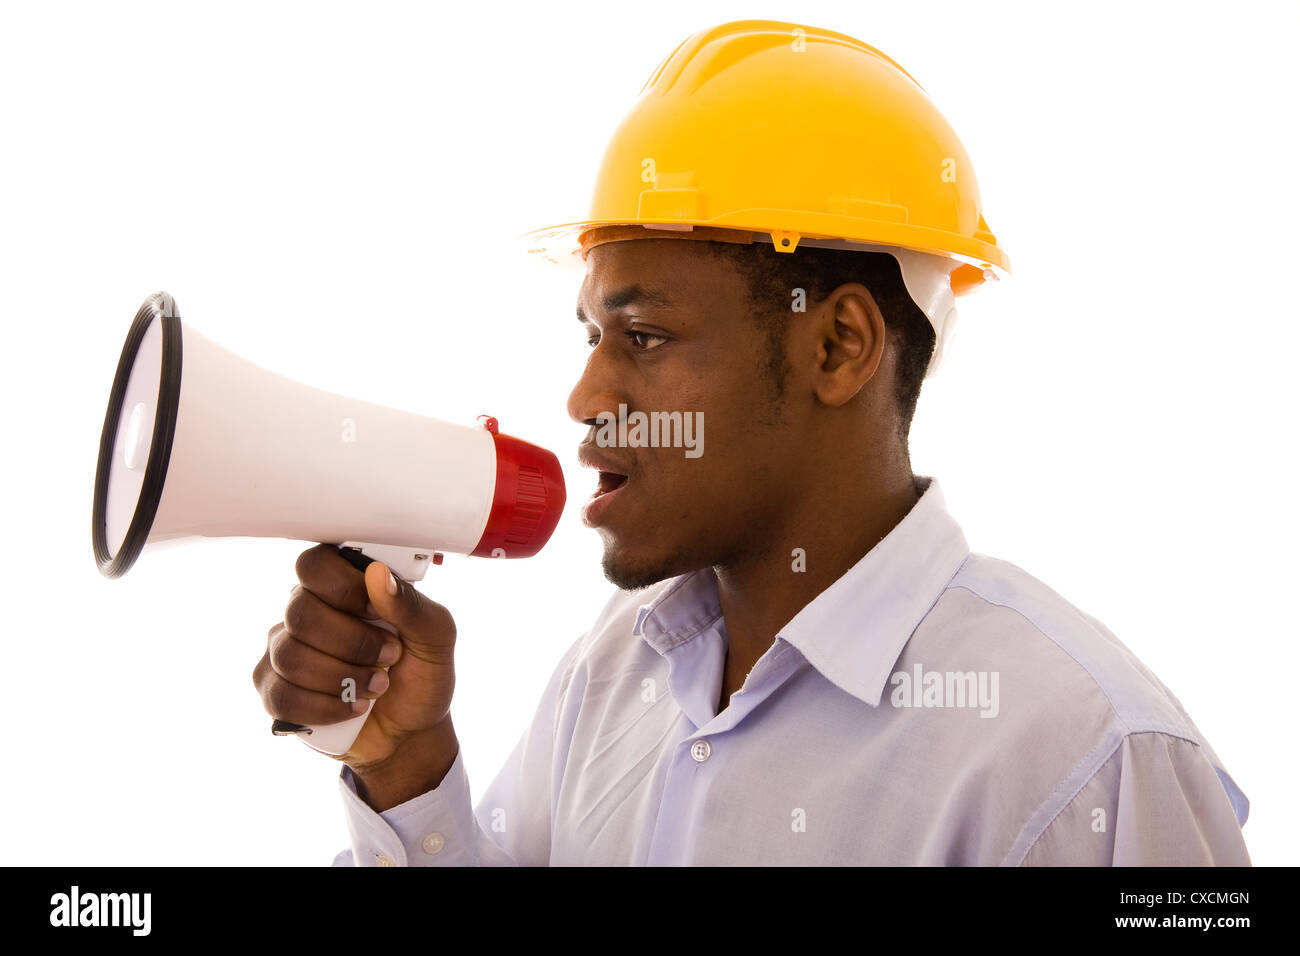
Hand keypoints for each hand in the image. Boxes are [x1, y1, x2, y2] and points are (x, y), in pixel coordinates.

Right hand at [253, 544, 456, 772]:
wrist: (411, 731)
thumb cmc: (421, 675)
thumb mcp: (436, 637)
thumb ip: (411, 605)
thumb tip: (378, 574)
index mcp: (343, 588)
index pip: (316, 565)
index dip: (343, 588)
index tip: (375, 612)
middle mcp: (306, 613)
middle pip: (301, 613)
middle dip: (352, 643)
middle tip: (389, 657)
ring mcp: (284, 652)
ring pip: (290, 656)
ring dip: (343, 678)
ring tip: (377, 687)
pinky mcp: (275, 691)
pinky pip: (282, 695)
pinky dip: (326, 707)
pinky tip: (353, 708)